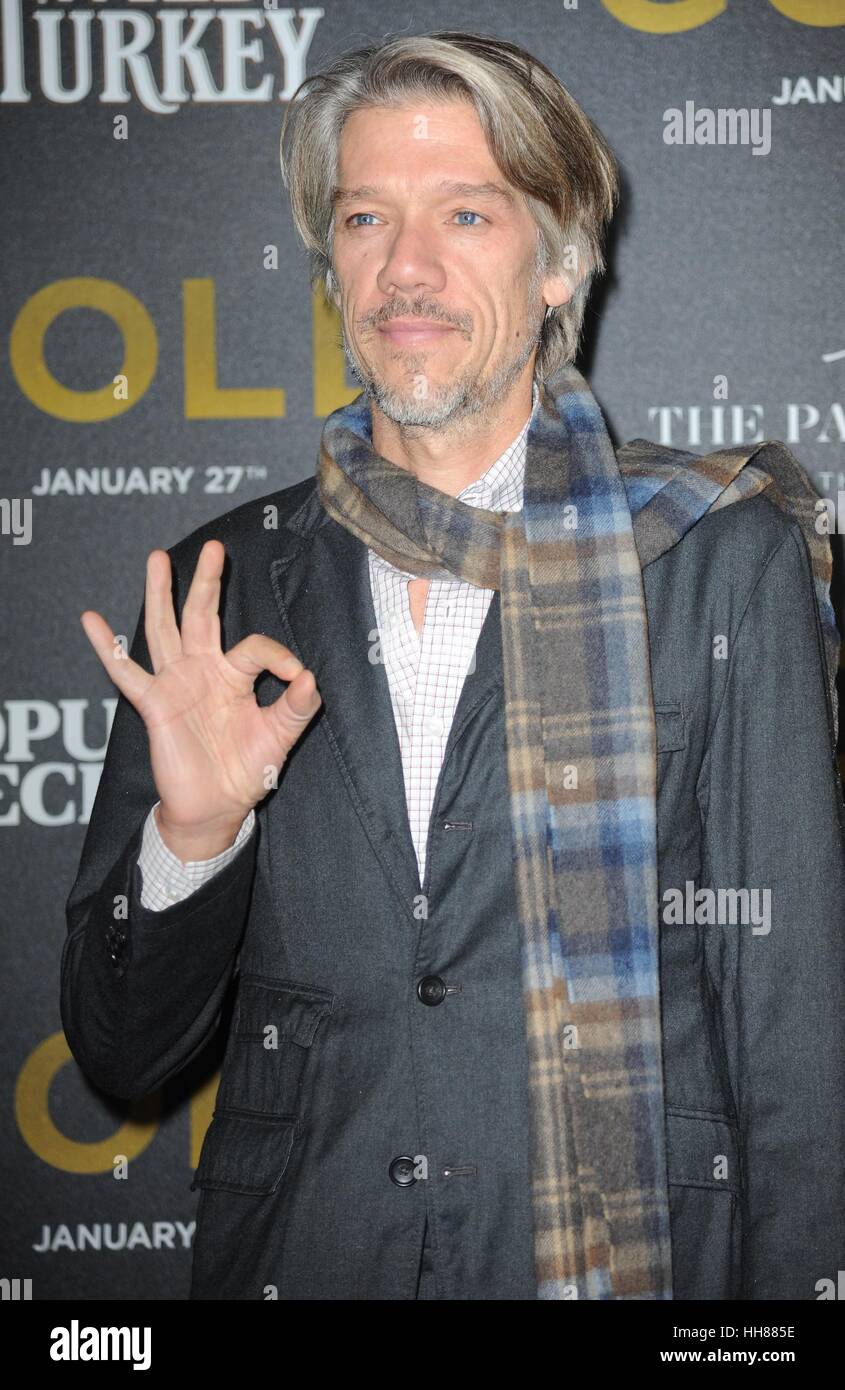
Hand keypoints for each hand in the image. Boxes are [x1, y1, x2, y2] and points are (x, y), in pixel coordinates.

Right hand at [81, 539, 321, 859]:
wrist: (216, 808)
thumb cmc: (246, 770)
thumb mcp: (280, 737)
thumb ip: (296, 707)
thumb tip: (311, 677)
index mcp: (235, 675)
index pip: (254, 647)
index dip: (278, 655)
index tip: (298, 676)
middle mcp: (203, 671)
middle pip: (202, 616)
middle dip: (207, 581)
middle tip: (214, 546)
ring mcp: (175, 683)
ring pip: (165, 630)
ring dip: (160, 594)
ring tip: (156, 558)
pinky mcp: (154, 704)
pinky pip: (127, 673)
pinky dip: (108, 647)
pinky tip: (92, 620)